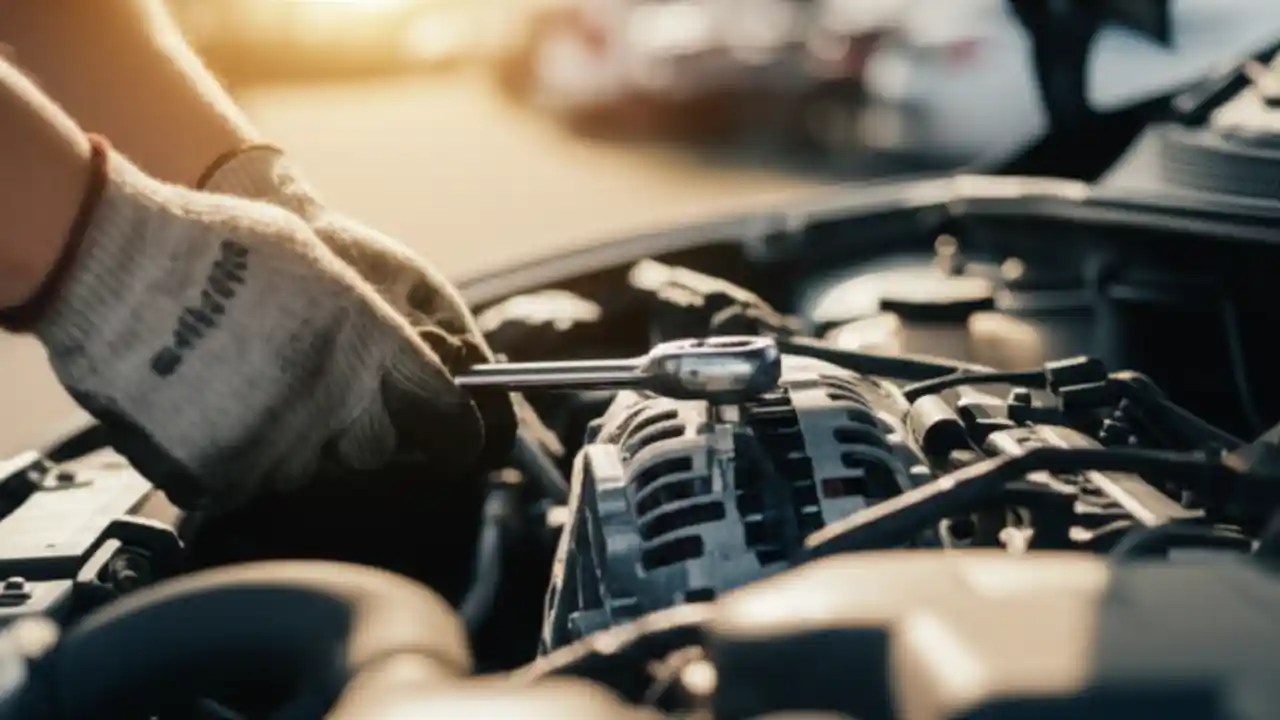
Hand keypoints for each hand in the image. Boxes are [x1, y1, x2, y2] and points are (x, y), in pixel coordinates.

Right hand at [30, 144, 485, 510]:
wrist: (108, 262)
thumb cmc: (210, 244)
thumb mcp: (315, 263)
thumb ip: (363, 320)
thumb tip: (401, 352)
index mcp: (367, 343)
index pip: (443, 413)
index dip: (453, 431)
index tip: (452, 439)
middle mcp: (333, 400)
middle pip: (379, 455)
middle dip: (363, 439)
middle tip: (324, 409)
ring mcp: (276, 442)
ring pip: (310, 474)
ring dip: (293, 448)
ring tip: (249, 396)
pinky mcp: (219, 475)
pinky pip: (245, 486)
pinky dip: (234, 462)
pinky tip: (209, 414)